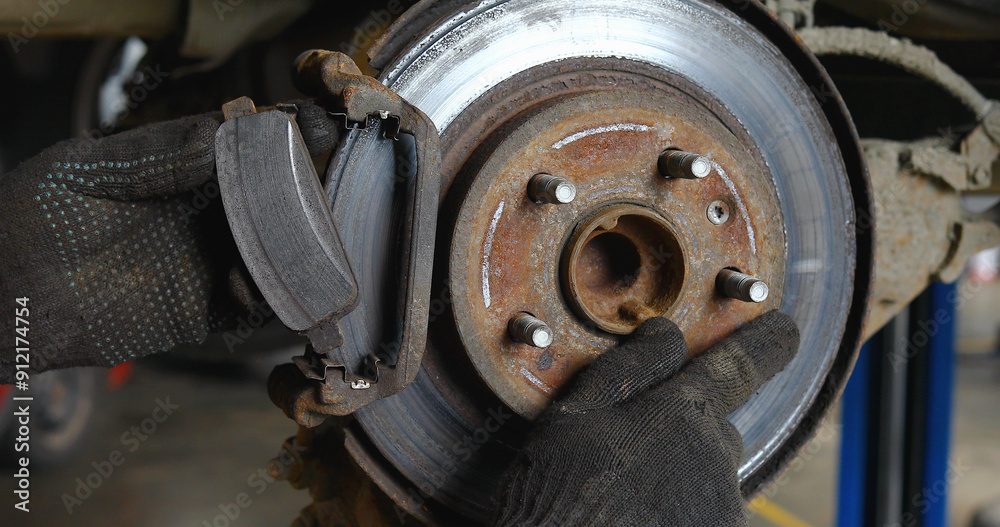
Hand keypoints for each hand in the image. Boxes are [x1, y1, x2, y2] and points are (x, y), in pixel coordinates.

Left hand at [0, 101, 338, 381]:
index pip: (244, 148)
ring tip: (312, 243)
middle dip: (302, 193)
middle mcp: (202, 215)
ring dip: (297, 249)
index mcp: (179, 171)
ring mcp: (207, 262)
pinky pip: (254, 306)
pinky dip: (271, 297)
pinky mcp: (203, 311)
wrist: (4, 299)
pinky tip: (263, 286)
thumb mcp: (86, 168)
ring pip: (273, 253)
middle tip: (322, 190)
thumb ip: (155, 154)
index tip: (315, 125)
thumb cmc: (31, 221)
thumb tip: (225, 131)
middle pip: (273, 201)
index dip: (282, 136)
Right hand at [491, 310, 799, 526]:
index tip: (784, 329)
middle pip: (717, 431)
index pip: (736, 366)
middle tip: (632, 453)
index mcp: (682, 415)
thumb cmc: (556, 493)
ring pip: (711, 479)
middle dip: (687, 433)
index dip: (765, 344)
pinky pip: (709, 515)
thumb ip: (628, 370)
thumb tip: (664, 332)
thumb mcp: (574, 417)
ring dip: (682, 480)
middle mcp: (715, 460)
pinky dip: (682, 514)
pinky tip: (639, 519)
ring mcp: (722, 508)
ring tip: (626, 499)